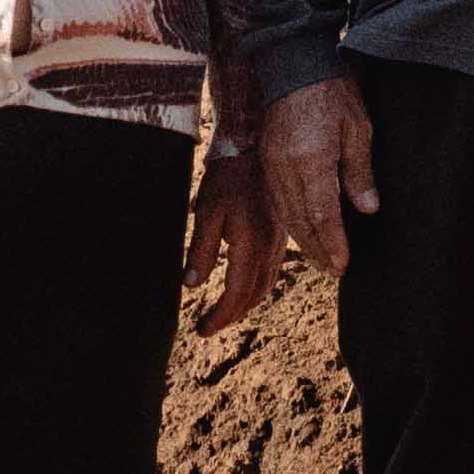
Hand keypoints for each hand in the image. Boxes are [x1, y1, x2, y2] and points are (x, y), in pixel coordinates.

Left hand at [183, 116, 284, 333]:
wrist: (255, 144)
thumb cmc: (228, 175)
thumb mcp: (207, 211)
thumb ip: (201, 251)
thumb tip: (191, 285)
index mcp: (253, 244)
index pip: (236, 294)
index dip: (219, 316)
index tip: (202, 330)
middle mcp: (272, 246)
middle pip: (254, 295)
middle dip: (232, 315)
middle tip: (208, 326)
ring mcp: (280, 239)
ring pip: (266, 284)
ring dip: (245, 303)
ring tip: (224, 312)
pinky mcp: (281, 231)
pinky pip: (271, 269)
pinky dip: (256, 286)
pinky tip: (243, 284)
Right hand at [257, 67, 380, 288]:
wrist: (293, 65)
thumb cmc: (331, 93)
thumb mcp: (357, 129)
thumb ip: (360, 173)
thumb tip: (367, 209)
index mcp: (311, 160)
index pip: (321, 214)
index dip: (332, 243)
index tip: (342, 264)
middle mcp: (286, 168)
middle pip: (300, 221)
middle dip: (318, 250)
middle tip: (335, 271)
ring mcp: (272, 166)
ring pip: (286, 215)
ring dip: (304, 240)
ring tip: (322, 259)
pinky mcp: (266, 162)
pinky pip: (277, 201)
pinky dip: (290, 222)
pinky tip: (302, 232)